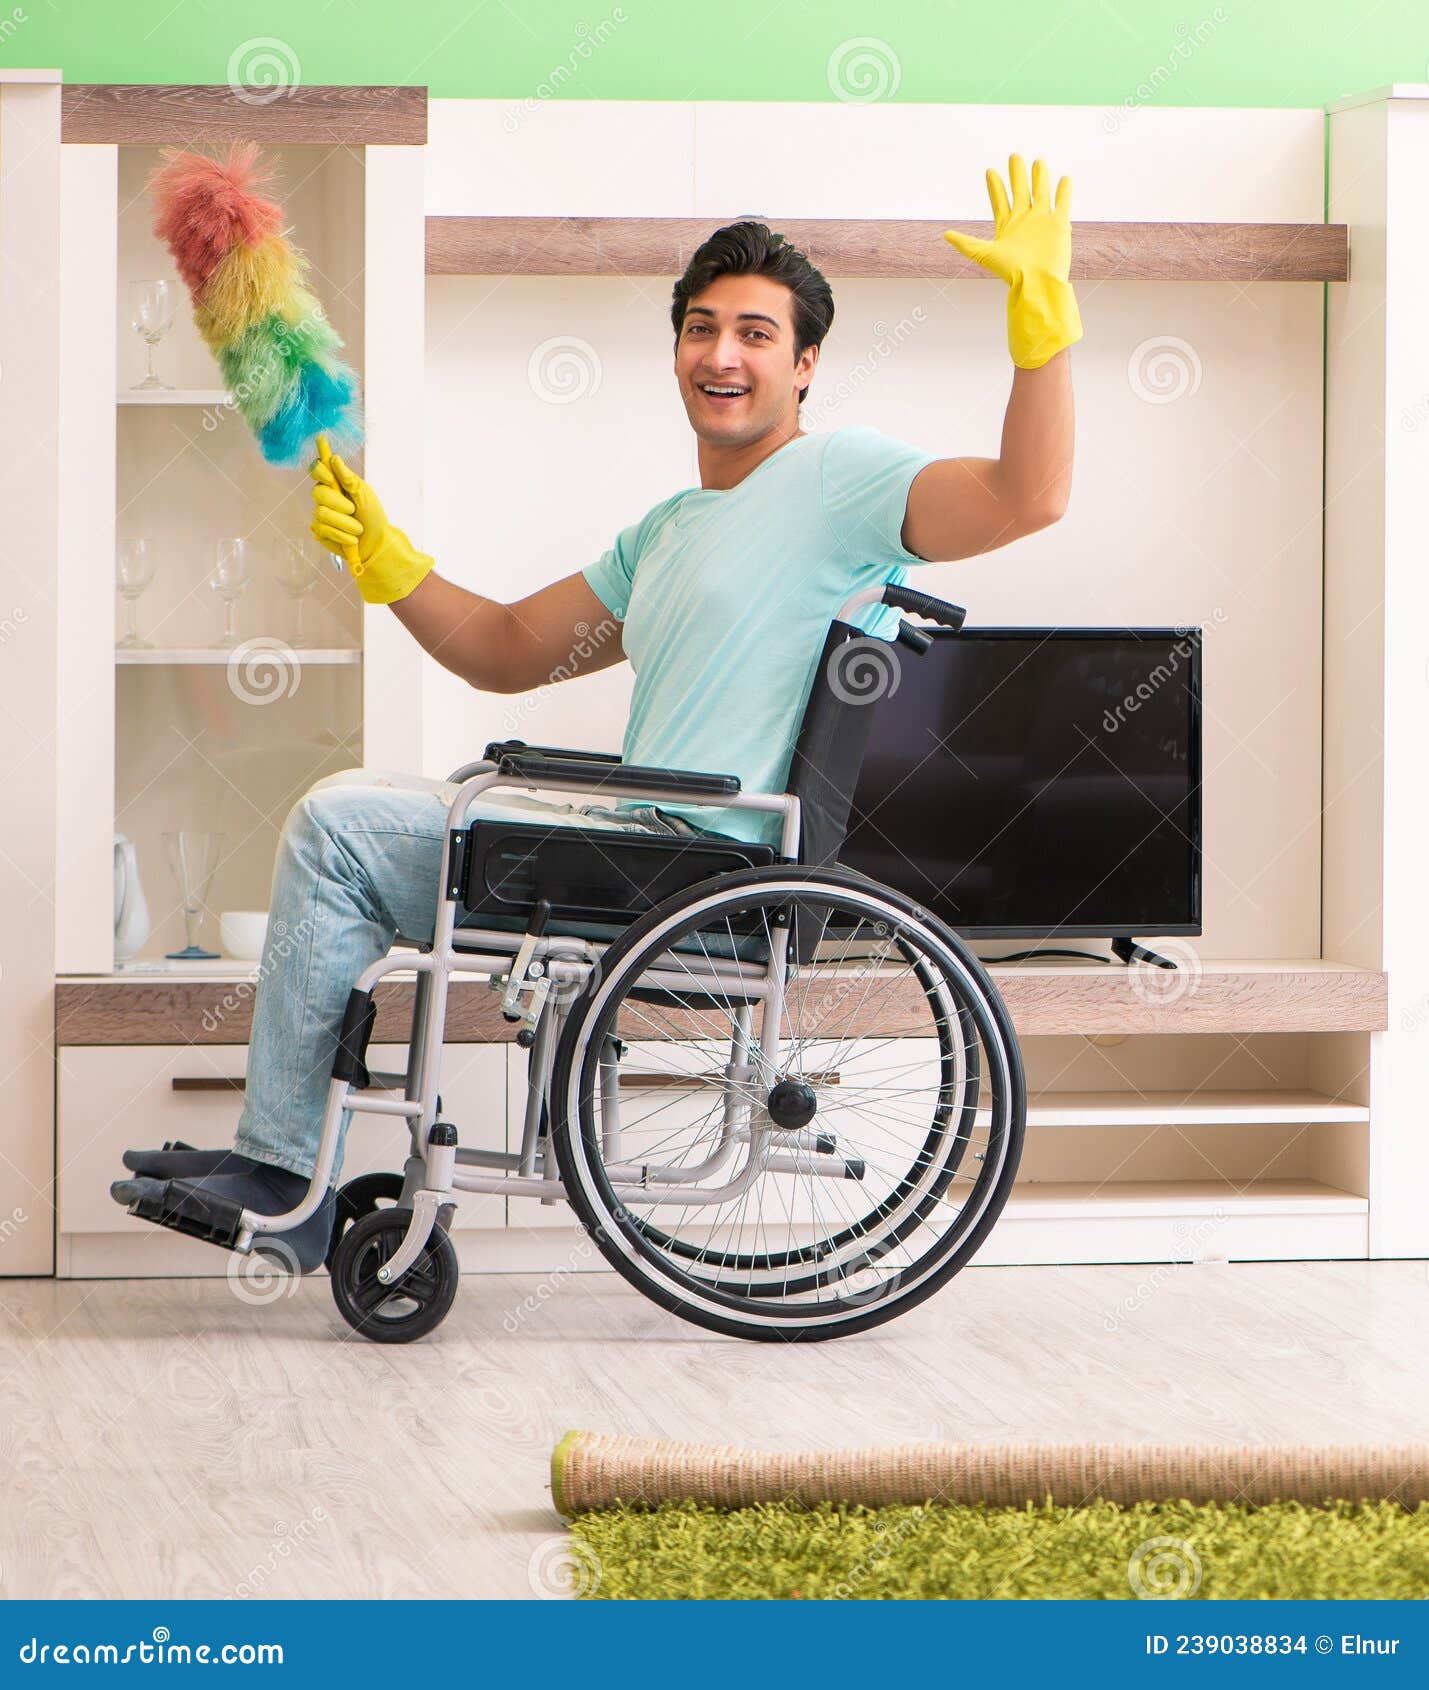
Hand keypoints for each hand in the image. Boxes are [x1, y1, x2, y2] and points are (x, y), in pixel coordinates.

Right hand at [308, 441, 433, 605]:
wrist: (376, 544)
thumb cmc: (372, 517)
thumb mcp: (365, 494)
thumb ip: (348, 478)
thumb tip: (335, 458)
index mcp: (335, 484)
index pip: (317, 470)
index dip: (319, 472)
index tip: (330, 479)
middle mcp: (325, 497)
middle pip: (317, 493)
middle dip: (338, 503)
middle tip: (353, 510)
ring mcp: (320, 514)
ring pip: (322, 513)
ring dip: (344, 523)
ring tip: (358, 529)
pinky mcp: (319, 531)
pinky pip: (323, 529)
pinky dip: (341, 534)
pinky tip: (351, 539)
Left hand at [943, 153, 1081, 369]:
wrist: (1036, 282)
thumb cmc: (1011, 272)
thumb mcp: (984, 254)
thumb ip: (966, 243)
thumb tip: (945, 234)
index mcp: (1007, 227)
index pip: (1000, 201)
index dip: (995, 187)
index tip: (990, 172)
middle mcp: (1025, 221)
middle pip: (1020, 191)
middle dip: (1017, 175)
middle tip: (1014, 156)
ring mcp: (1042, 222)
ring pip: (1040, 193)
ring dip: (1039, 177)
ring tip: (1037, 161)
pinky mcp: (1059, 224)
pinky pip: (1062, 203)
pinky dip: (1064, 191)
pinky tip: (1064, 179)